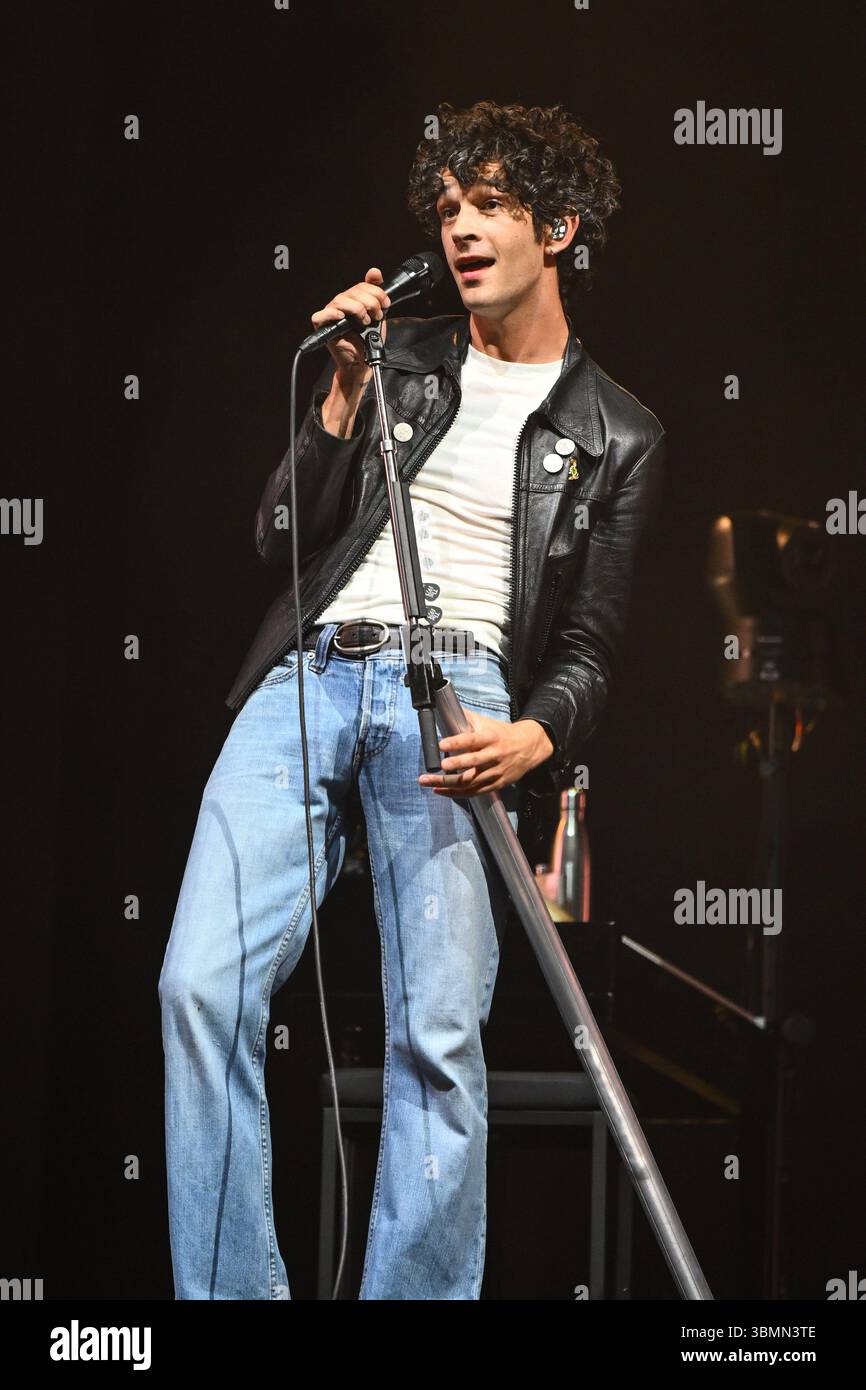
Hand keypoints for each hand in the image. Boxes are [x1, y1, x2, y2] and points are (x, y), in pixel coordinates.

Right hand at [311, 267, 389, 382]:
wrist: (362, 362)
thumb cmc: (367, 340)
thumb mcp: (378, 315)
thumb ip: (376, 294)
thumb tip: (374, 271)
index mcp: (353, 300)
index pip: (362, 285)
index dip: (376, 292)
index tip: (386, 304)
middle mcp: (341, 304)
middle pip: (353, 291)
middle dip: (371, 302)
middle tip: (377, 316)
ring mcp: (331, 314)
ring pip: (341, 300)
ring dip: (357, 309)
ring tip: (364, 322)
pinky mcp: (323, 327)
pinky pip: (321, 316)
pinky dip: (332, 314)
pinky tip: (343, 318)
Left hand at [418, 712, 554, 797]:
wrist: (528, 748)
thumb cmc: (502, 734)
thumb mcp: (487, 723)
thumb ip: (467, 718)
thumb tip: (447, 707)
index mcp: (490, 738)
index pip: (472, 740)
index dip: (456, 742)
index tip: (441, 744)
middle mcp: (493, 756)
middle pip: (473, 763)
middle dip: (456, 765)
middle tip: (440, 766)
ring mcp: (495, 772)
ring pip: (470, 781)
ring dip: (448, 783)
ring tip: (428, 782)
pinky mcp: (495, 785)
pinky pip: (473, 792)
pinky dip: (455, 793)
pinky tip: (440, 791)